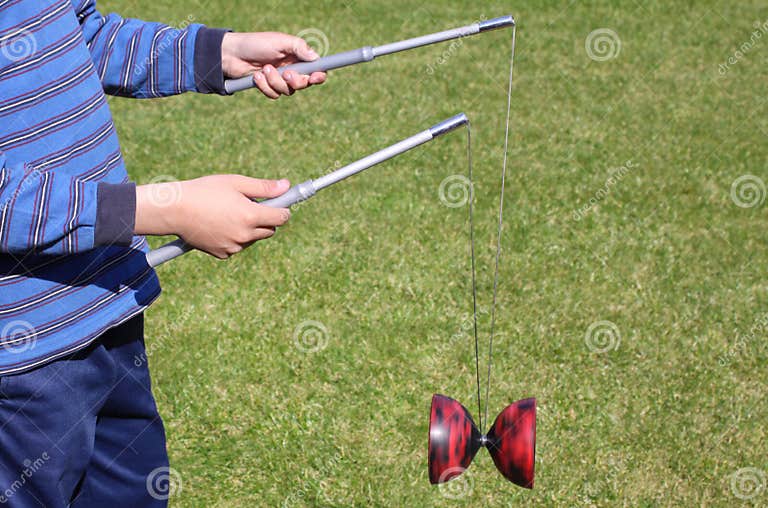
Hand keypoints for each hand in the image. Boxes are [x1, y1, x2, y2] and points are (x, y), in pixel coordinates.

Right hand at [135, 176, 290, 258]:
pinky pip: (237, 246)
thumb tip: (286, 187)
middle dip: (265, 219)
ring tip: (229, 214)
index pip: (281, 217)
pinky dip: (235, 237)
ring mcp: (234, 246)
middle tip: (250, 206)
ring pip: (253, 239)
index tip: (279, 204)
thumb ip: (263, 187)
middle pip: (270, 230)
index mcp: (250, 216)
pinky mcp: (223, 254)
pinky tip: (219, 225)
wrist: (174, 210)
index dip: (283, 209)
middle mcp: (244, 235)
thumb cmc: (205, 191)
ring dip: (250, 229)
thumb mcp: (236, 183)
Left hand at [221, 32, 326, 98]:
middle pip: (304, 84)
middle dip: (296, 81)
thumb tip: (316, 58)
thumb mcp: (280, 41)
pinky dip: (265, 87)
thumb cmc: (256, 43)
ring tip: (264, 69)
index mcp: (297, 57)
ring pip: (288, 91)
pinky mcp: (269, 88)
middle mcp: (291, 69)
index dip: (319, 76)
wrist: (232, 54)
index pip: (315, 69)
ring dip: (275, 81)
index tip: (315, 77)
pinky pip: (274, 95)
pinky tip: (257, 76)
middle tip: (286, 73)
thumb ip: (299, 48)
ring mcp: (280, 80)